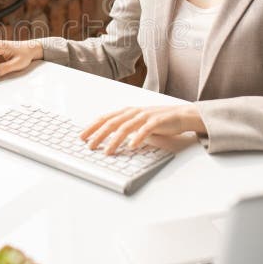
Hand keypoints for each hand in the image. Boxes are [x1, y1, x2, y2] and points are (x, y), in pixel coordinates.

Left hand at [80, 104, 205, 154]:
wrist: (181, 115)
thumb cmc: (158, 121)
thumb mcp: (138, 123)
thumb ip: (126, 128)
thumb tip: (109, 139)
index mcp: (127, 112)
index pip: (106, 118)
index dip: (93, 127)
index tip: (82, 136)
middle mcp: (134, 112)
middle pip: (112, 123)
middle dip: (99, 134)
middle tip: (89, 146)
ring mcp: (145, 116)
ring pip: (125, 127)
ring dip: (114, 140)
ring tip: (107, 151)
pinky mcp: (156, 121)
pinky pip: (145, 130)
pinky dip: (137, 138)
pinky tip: (131, 146)